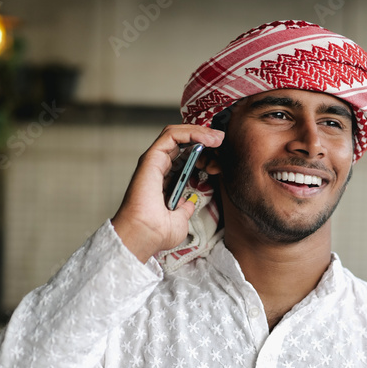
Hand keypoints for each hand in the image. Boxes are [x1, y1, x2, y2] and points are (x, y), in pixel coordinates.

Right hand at [111, 124, 223, 262]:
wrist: (145, 234)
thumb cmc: (157, 232)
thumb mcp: (180, 219)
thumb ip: (185, 208)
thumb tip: (189, 203)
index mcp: (163, 180)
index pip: (183, 157)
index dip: (202, 153)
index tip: (219, 157)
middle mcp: (158, 168)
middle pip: (181, 143)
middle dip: (203, 138)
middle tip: (221, 141)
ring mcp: (153, 161)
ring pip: (176, 134)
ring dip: (199, 132)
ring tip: (217, 138)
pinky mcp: (152, 157)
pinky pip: (171, 135)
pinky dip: (190, 133)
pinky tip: (207, 139)